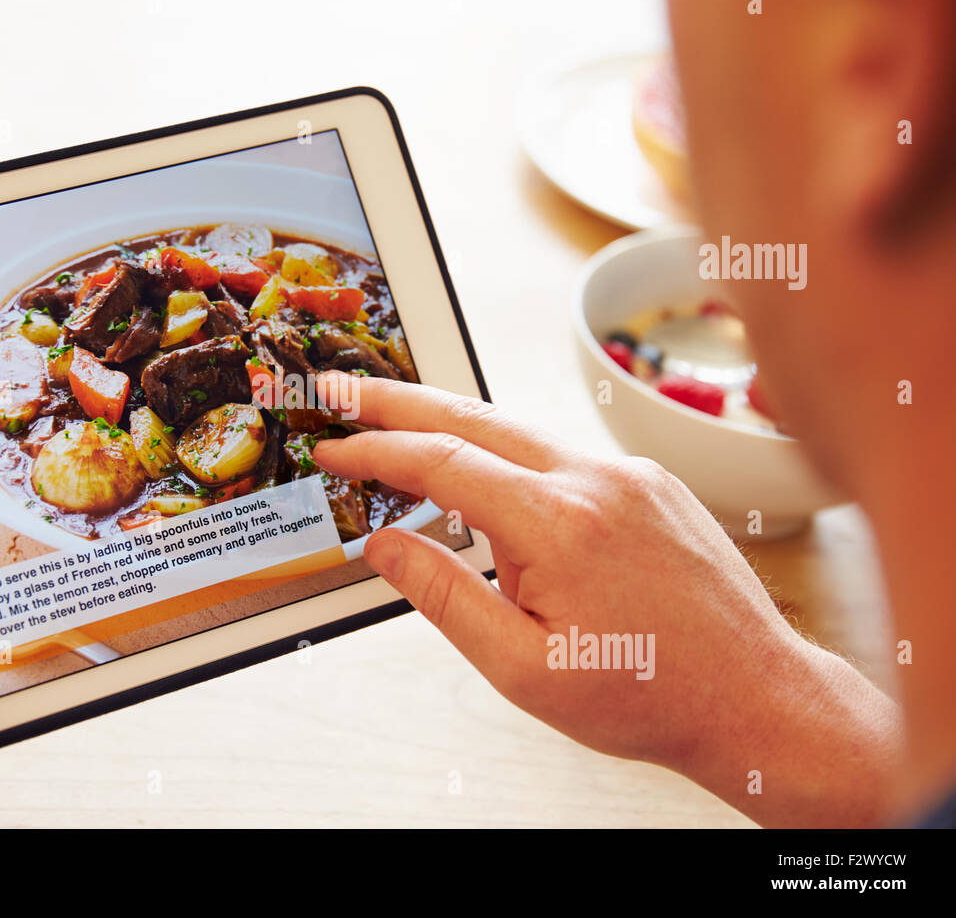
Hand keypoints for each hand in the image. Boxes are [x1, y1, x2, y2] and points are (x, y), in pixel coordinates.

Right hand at [313, 373, 900, 825]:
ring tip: (403, 437)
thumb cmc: (648, 695)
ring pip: (521, 431)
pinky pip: (564, 454)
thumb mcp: (524, 670)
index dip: (376, 450)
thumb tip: (384, 545)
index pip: (442, 463)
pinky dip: (512, 457)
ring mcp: (630, 474)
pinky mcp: (651, 482)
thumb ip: (444, 598)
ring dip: (456, 430)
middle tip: (345, 392)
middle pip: (476, 417)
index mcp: (560, 525)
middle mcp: (598, 479)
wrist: (757, 698)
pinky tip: (490, 486)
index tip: (332, 446)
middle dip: (401, 401)